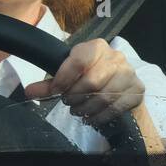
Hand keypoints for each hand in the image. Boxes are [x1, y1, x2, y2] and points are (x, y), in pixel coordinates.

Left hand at [23, 39, 143, 125]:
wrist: (122, 87)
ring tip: (78, 111)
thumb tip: (29, 92)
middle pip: (91, 81)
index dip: (63, 79)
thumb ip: (50, 84)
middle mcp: (116, 57)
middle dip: (75, 96)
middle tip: (68, 102)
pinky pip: (115, 108)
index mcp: (96, 47)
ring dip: (85, 108)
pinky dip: (98, 116)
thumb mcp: (70, 76)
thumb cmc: (91, 78)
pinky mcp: (137, 90)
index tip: (55, 91)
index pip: (78, 61)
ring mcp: (129, 74)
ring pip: (103, 97)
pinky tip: (90, 118)